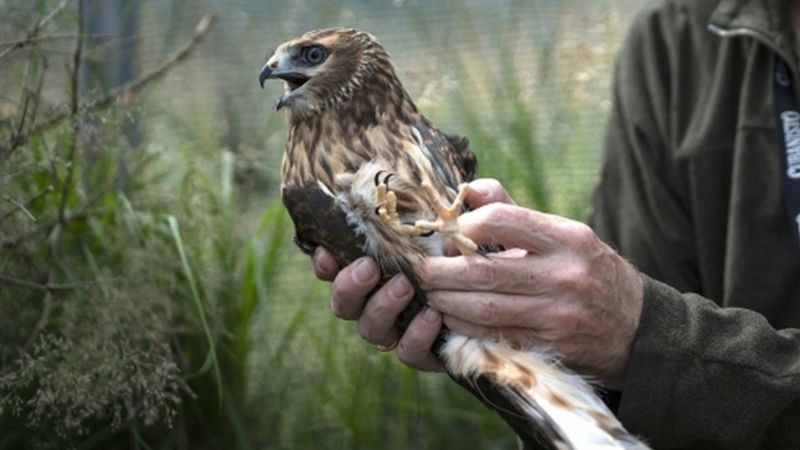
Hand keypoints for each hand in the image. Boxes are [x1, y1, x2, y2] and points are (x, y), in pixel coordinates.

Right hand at [311, 178, 514, 370]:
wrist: (511, 299)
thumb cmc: (486, 256)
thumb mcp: (482, 226)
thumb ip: (478, 204)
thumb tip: (473, 189)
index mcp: (380, 268)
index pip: (336, 268)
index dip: (325, 263)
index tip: (328, 251)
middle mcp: (380, 300)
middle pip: (343, 302)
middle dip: (348, 285)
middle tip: (370, 267)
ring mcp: (400, 329)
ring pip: (369, 328)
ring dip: (382, 306)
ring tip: (405, 286)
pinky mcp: (424, 353)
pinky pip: (407, 351)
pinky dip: (415, 334)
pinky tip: (433, 316)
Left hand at [421, 203, 643, 388]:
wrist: (638, 328)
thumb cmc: (588, 271)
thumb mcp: (564, 234)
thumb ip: (511, 212)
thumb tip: (464, 191)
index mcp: (568, 238)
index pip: (499, 220)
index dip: (462, 227)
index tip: (447, 235)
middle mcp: (565, 276)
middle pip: (482, 271)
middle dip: (440, 271)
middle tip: (420, 270)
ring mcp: (558, 316)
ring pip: (483, 308)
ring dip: (446, 301)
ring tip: (430, 293)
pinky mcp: (550, 348)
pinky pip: (494, 336)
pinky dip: (464, 326)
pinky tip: (450, 317)